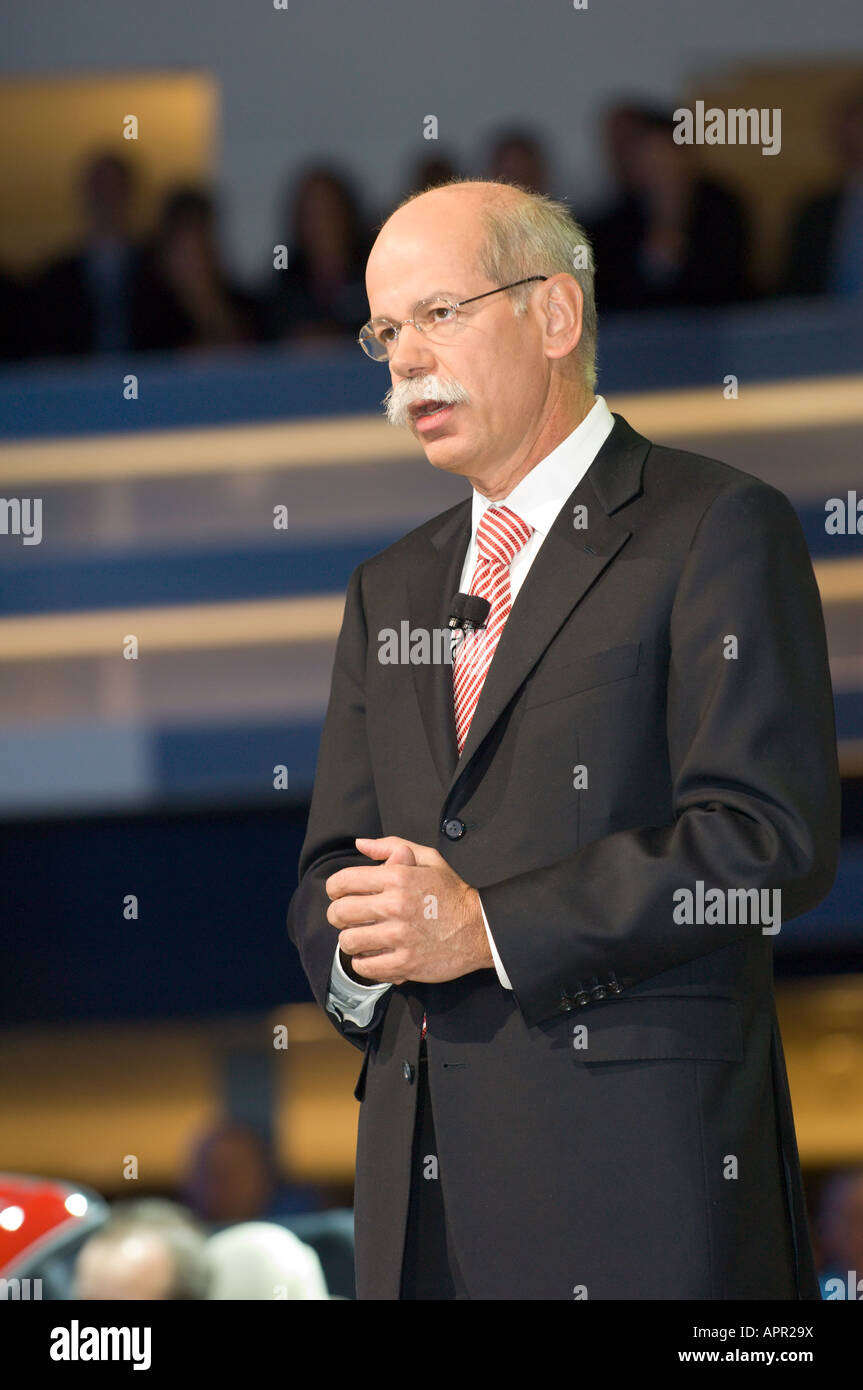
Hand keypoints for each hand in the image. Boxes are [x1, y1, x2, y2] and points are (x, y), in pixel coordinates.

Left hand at [325, 836, 491, 984]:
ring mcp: (399, 936)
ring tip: (362, 938)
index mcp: (397, 877)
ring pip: (348, 941)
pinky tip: (373, 956)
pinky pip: (365, 967)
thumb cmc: (452, 892)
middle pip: (339, 913)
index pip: (343, 882)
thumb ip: (393, 847)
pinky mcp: (405, 963)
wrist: (481, 929)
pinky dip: (364, 963)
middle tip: (347, 919)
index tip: (340, 895)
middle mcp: (395, 905)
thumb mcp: (429, 859)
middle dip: (338, 916)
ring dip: (351, 941)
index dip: (335, 889)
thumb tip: (360, 844)